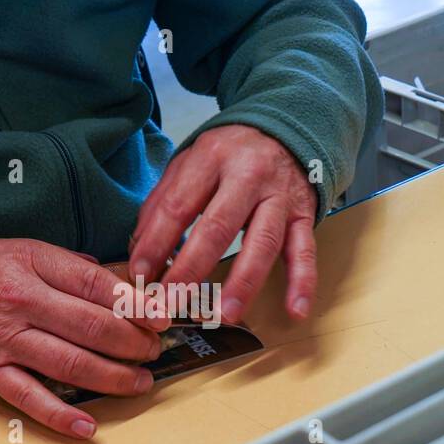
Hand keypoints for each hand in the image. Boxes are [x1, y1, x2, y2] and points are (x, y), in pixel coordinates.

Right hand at [0, 239, 160, 438]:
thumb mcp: (26, 252)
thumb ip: (72, 268)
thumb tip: (120, 284)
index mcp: (34, 264)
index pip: (96, 285)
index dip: (136, 304)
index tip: (162, 317)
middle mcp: (23, 301)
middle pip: (92, 326)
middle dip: (133, 342)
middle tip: (154, 350)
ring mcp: (6, 340)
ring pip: (70, 364)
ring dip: (113, 377)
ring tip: (139, 383)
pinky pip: (29, 398)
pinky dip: (60, 416)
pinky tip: (88, 427)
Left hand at [129, 124, 317, 324]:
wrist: (286, 129)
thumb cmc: (230, 154)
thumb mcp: (190, 163)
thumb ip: (162, 203)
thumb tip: (139, 251)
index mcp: (211, 158)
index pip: (178, 206)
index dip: (156, 243)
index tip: (141, 275)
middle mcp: (248, 176)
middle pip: (218, 228)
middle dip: (192, 270)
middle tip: (172, 302)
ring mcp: (279, 197)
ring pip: (263, 243)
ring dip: (243, 283)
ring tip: (224, 314)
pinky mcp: (303, 215)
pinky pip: (304, 251)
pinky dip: (303, 282)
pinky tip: (295, 310)